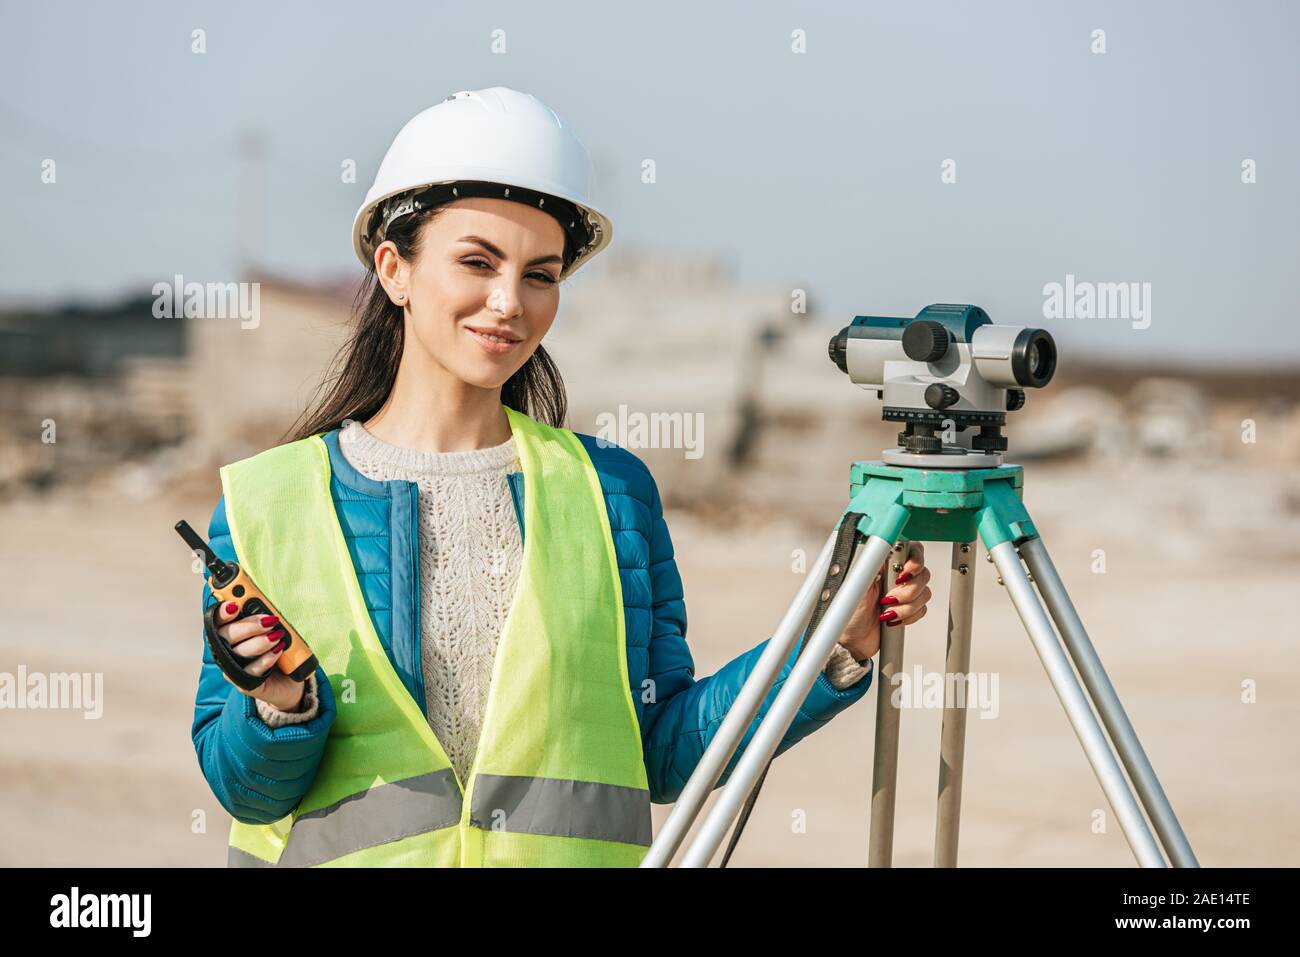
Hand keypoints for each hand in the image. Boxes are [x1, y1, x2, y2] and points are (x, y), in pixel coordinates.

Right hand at [213, 601, 304, 711]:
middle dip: (248, 626)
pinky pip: (250, 670)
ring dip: (259, 642)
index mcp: (231, 634)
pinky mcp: (245, 684)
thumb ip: (266, 619)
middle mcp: (226, 651)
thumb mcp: (275, 632)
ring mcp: (234, 669)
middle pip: (225, 635)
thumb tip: (270, 608)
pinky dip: (266, 659)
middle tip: (269, 621)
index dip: (222, 613)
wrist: (290, 681)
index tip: (234, 606)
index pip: (218, 621)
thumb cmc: (281, 651)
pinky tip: (278, 651)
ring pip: (238, 652)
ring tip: (278, 636)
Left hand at [836, 541, 930, 663]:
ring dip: (906, 607)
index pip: (912, 550)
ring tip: (886, 612)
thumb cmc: (849, 613)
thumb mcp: (859, 584)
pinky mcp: (909, 610)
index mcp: (884, 564)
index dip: (915, 561)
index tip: (903, 575)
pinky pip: (922, 610)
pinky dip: (908, 616)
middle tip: (888, 598)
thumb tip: (886, 545)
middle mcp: (897, 576)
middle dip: (908, 591)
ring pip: (924, 593)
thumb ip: (874, 563)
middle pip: (923, 574)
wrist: (852, 640)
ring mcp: (904, 593)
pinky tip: (891, 619)